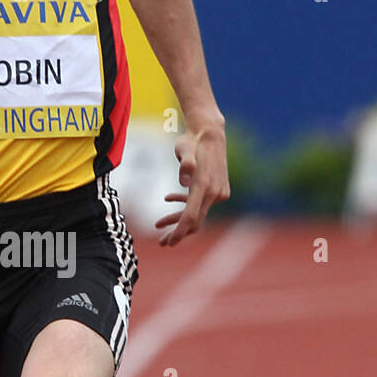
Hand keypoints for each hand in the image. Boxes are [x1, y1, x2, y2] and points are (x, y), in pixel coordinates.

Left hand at [156, 125, 229, 246]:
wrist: (211, 133)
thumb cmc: (193, 141)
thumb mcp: (184, 148)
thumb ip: (185, 162)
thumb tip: (185, 179)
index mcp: (204, 186)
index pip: (191, 217)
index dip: (180, 232)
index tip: (170, 242)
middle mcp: (214, 193)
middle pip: (195, 221)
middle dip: (178, 233)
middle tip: (162, 243)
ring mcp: (218, 192)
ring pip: (197, 213)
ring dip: (179, 221)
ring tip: (158, 226)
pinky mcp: (218, 190)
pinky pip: (200, 204)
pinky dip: (185, 205)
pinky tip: (168, 198)